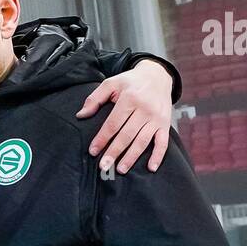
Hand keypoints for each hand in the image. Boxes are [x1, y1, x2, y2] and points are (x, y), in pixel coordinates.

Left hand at [76, 59, 173, 173]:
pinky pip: (163, 142)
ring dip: (132, 157)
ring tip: (120, 170)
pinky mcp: (165, 124)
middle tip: (103, 166)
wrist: (157, 75)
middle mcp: (144, 109)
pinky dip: (158, 156)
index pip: (113, 123)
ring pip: (143, 141)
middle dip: (114, 152)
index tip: (93, 151)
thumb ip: (94, 98)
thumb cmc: (130, 82)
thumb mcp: (111, 83)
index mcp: (129, 99)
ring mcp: (156, 118)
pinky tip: (151, 168)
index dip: (102, 139)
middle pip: (127, 135)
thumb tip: (81, 115)